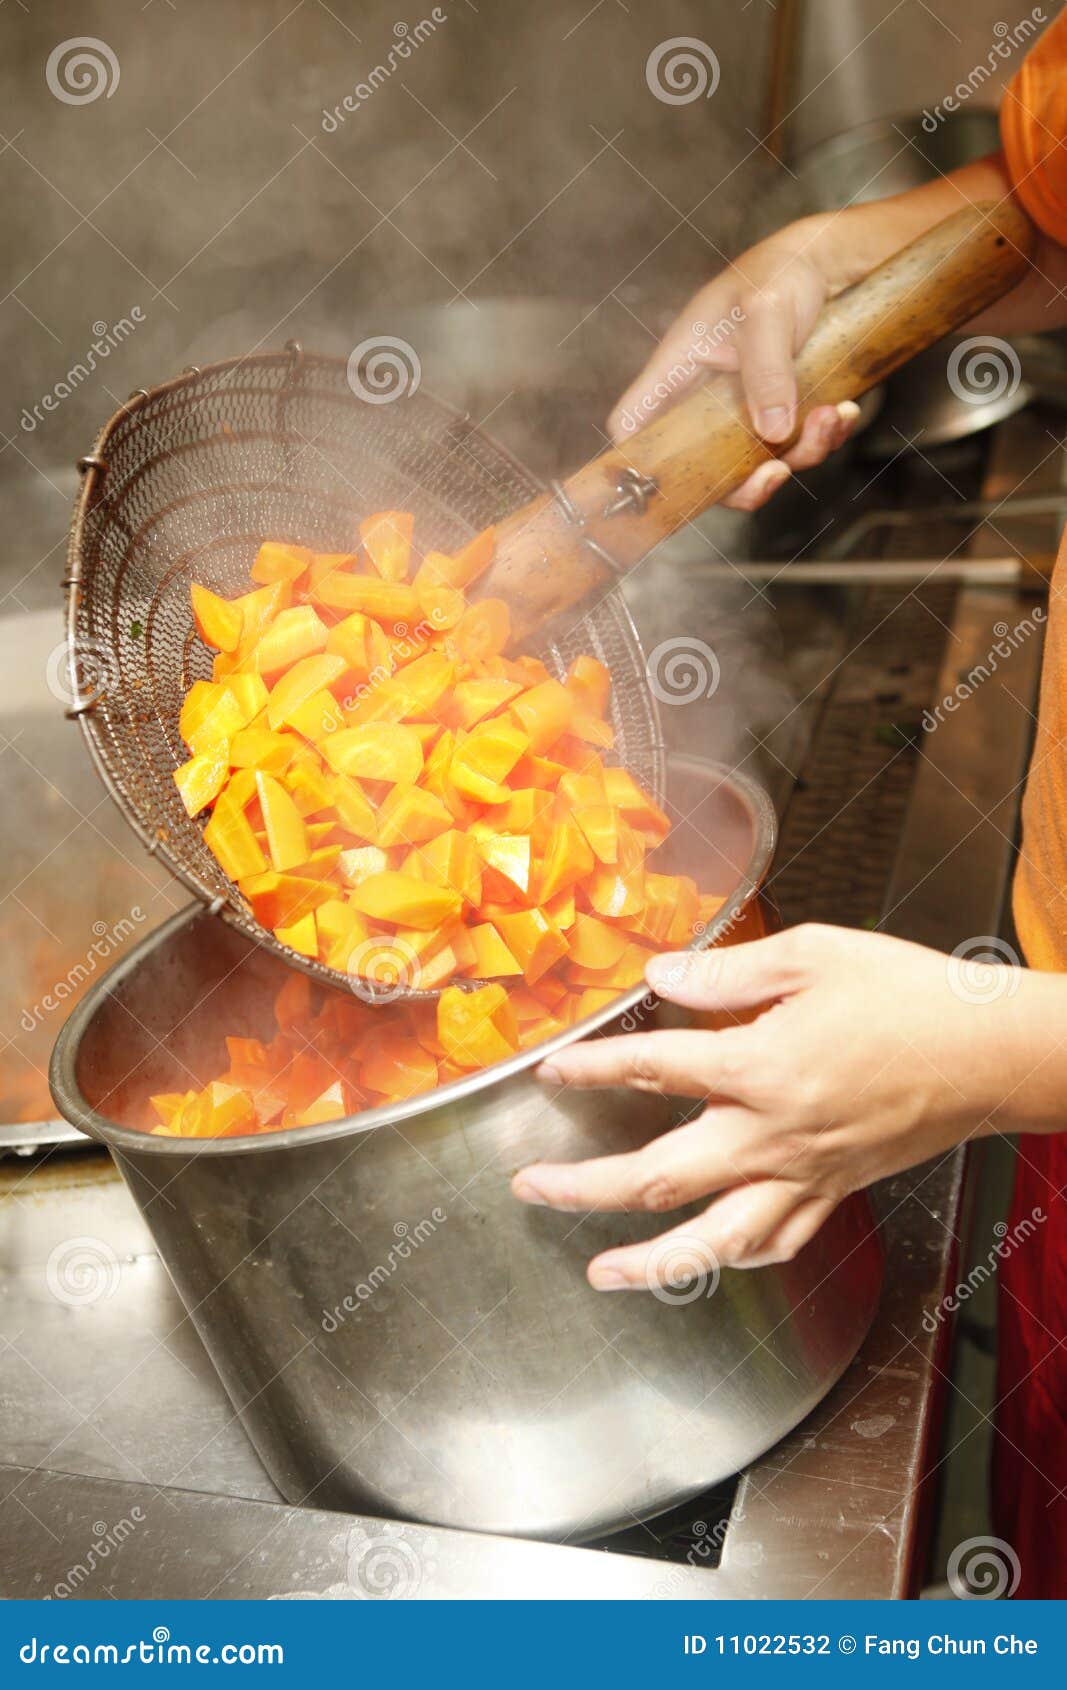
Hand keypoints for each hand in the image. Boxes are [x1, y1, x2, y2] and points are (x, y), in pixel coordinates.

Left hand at [512, 924, 1038, 1288]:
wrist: (987, 1053)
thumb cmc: (908, 998)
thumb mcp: (813, 954)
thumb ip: (727, 970)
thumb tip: (662, 975)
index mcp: (759, 1067)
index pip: (651, 1070)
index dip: (590, 1070)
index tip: (551, 1072)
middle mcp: (772, 1135)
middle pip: (657, 1175)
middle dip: (583, 1187)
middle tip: (532, 1187)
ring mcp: (803, 1175)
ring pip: (712, 1239)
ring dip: (649, 1262)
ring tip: (601, 1273)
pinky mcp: (833, 1193)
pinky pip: (775, 1243)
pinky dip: (732, 1260)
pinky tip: (705, 1261)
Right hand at [609, 214, 869, 509]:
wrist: (832, 262)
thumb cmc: (780, 271)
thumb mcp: (766, 309)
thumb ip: (765, 369)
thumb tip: (773, 433)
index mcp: (679, 370)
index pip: (634, 423)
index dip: (639, 459)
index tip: (666, 482)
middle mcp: (707, 400)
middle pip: (703, 470)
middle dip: (743, 485)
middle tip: (775, 474)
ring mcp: (747, 412)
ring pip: (760, 465)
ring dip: (801, 452)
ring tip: (830, 416)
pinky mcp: (785, 415)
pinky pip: (800, 447)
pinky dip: (826, 437)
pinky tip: (844, 411)